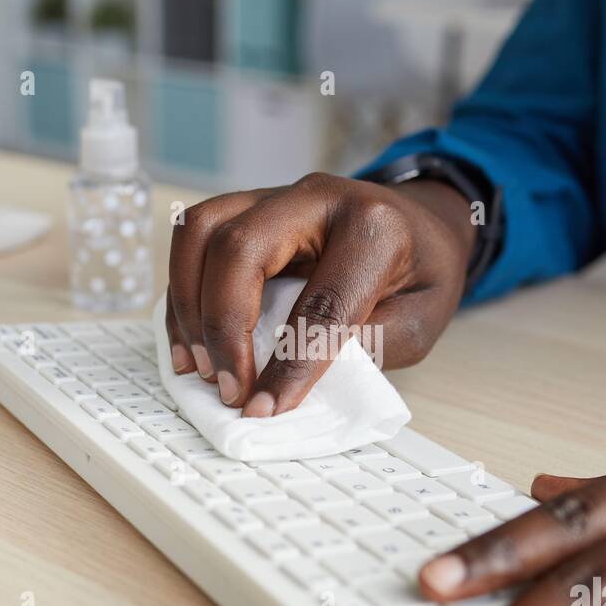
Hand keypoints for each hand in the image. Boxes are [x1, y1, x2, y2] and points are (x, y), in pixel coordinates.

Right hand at [165, 173, 474, 415]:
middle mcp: (319, 198)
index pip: (322, 301)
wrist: (423, 224)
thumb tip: (288, 383)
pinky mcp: (249, 206)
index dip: (287, 364)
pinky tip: (191, 345)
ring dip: (188, 306)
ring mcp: (277, 195)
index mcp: (375, 228)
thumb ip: (361, 348)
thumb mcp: (416, 323)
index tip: (262, 410)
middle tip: (227, 389)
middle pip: (241, 249)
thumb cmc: (422, 275)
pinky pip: (194, 239)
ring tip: (199, 368)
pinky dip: (182, 294)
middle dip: (222, 327)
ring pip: (201, 232)